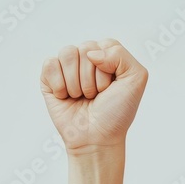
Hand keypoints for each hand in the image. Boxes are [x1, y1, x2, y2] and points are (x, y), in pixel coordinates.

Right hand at [40, 39, 148, 156]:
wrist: (96, 138)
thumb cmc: (116, 112)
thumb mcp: (135, 79)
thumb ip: (121, 54)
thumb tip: (90, 53)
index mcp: (108, 55)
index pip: (105, 45)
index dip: (108, 70)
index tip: (111, 88)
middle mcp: (88, 58)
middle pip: (85, 49)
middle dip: (92, 79)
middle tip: (95, 96)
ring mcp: (68, 67)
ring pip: (67, 53)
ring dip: (76, 82)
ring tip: (81, 97)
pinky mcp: (49, 77)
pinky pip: (50, 64)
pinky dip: (59, 84)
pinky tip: (65, 96)